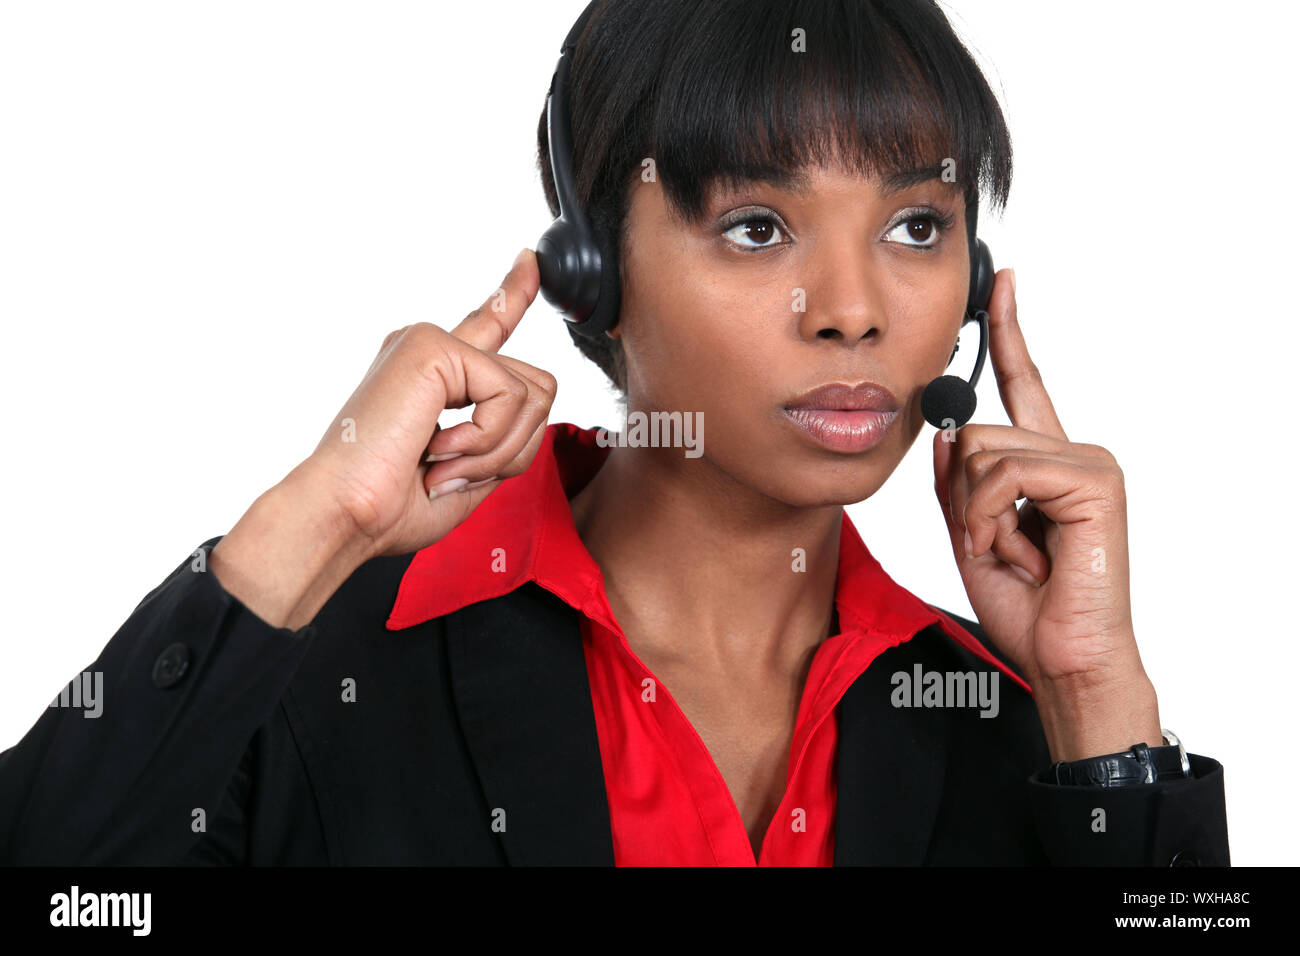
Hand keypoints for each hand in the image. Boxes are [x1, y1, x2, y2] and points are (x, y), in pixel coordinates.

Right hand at [210, 247, 554, 629]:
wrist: (343, 515)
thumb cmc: (388, 507)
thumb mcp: (467, 473)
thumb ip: (501, 438)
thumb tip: (535, 415)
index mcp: (434, 377)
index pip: (486, 325)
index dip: (513, 293)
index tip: (530, 260)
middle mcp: (431, 352)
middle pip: (537, 387)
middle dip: (515, 447)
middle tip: (455, 475)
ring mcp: (430, 344)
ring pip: (533, 393)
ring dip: (498, 449)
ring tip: (441, 465)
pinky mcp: (432, 347)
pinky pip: (509, 395)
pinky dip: (485, 439)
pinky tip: (437, 450)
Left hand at [931, 269, 1159, 760]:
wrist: (1062, 655)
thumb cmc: (1024, 603)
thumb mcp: (968, 533)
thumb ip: (954, 481)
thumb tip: (943, 432)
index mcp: (1042, 461)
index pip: (1020, 382)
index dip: (1007, 332)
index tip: (1001, 283)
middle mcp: (1070, 451)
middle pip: (973, 431)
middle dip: (962, 497)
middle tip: (993, 542)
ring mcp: (1087, 462)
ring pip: (982, 451)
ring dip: (976, 515)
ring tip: (1012, 551)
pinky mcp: (1095, 480)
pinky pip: (1005, 474)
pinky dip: (991, 518)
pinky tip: (1019, 551)